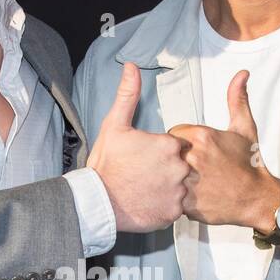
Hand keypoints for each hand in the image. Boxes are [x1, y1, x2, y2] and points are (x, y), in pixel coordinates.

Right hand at [87, 62, 191, 231]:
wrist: (98, 201)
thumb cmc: (106, 163)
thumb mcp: (114, 125)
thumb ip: (128, 95)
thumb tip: (131, 67)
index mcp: (169, 144)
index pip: (175, 146)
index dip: (159, 151)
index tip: (144, 158)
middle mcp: (179, 167)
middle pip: (181, 166)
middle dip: (166, 170)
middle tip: (144, 176)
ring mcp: (178, 191)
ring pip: (180, 187)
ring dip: (167, 188)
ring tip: (146, 190)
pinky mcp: (173, 212)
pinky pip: (175, 207)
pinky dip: (164, 206)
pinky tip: (148, 202)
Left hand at [169, 69, 279, 226]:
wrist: (257, 198)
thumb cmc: (250, 165)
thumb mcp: (244, 128)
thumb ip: (237, 99)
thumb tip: (241, 74)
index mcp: (202, 136)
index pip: (174, 134)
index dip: (183, 143)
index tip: (196, 151)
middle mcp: (193, 157)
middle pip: (167, 154)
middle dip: (176, 159)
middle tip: (195, 168)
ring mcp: (189, 181)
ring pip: (166, 174)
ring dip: (174, 177)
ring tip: (194, 182)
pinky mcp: (186, 202)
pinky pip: (169, 195)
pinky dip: (176, 196)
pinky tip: (192, 194)